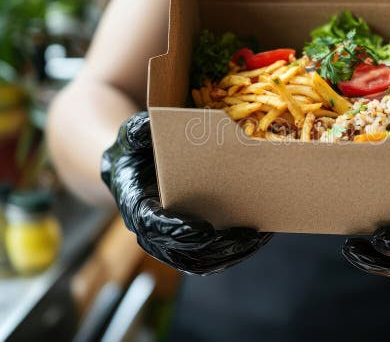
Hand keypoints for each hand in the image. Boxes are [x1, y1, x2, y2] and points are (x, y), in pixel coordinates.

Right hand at [101, 111, 271, 274]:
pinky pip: (210, 259)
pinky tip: (257, 238)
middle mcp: (152, 232)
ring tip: (257, 239)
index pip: (154, 225)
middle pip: (182, 252)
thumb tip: (148, 126)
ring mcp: (169, 243)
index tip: (204, 232)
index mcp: (137, 206)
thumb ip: (137, 132)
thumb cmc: (136, 151)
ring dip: (230, 254)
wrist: (134, 170)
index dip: (178, 231)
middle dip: (216, 247)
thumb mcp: (132, 136)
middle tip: (247, 237)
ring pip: (199, 262)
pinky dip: (234, 252)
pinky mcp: (187, 246)